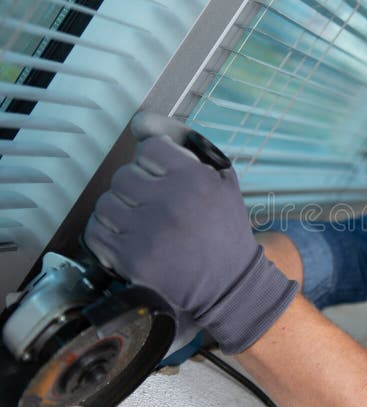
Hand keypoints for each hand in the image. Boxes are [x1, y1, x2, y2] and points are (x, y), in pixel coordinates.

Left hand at [84, 113, 297, 353]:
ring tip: (140, 223)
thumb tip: (140, 121)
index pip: (148, 149)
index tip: (164, 179)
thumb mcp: (223, 181)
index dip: (154, 163)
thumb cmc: (225, 230)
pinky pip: (96, 232)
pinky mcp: (131, 259)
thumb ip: (186, 146)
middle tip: (153, 205)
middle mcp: (168, 201)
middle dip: (136, 188)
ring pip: (106, 202)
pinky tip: (127, 239)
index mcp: (193, 178)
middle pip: (123, 175)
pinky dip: (107, 234)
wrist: (230, 285)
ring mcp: (146, 231)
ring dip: (120, 211)